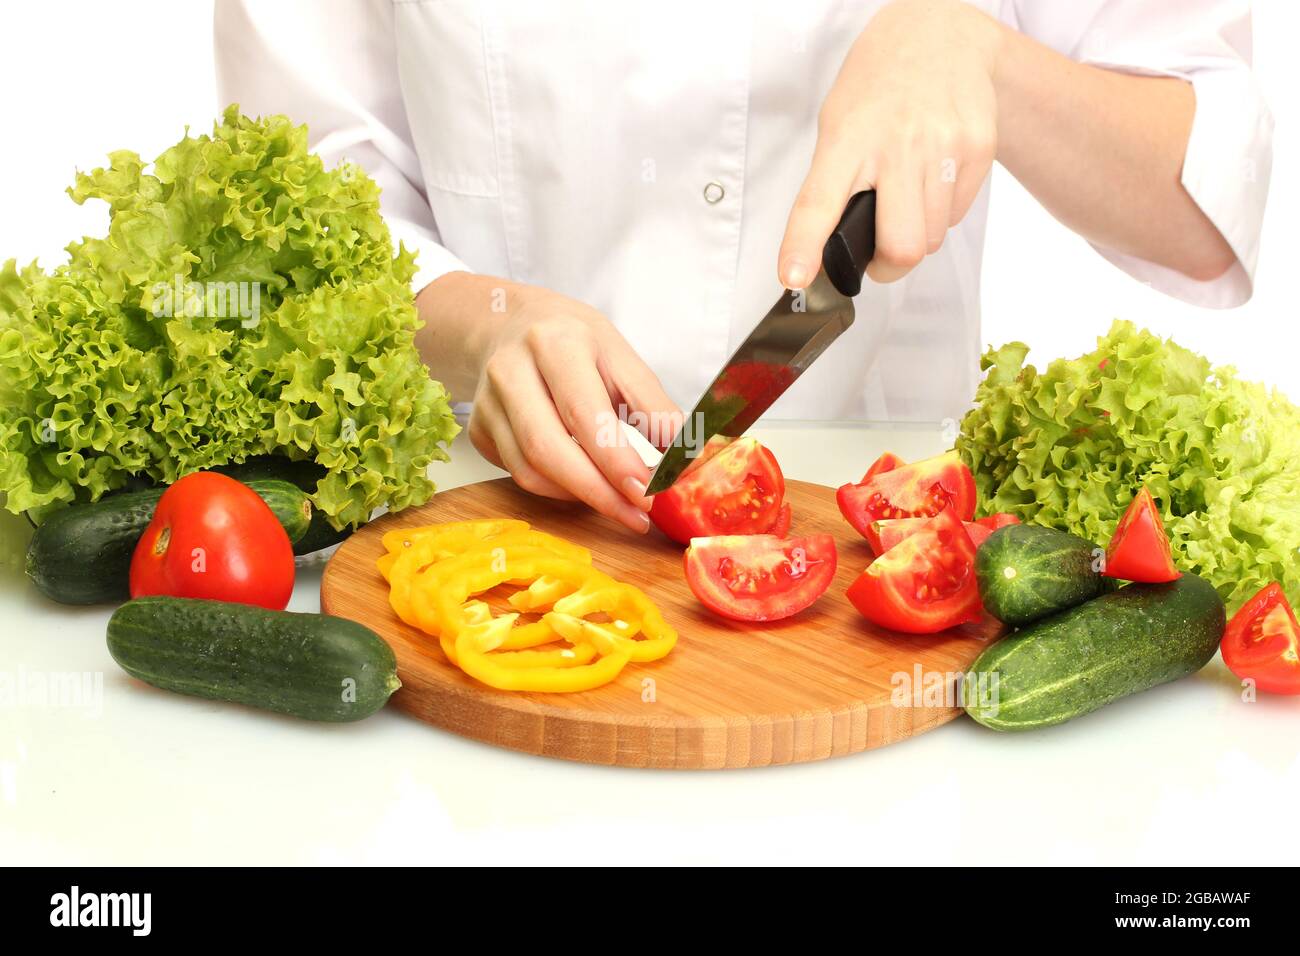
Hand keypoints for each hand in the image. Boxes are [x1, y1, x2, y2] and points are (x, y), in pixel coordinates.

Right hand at [417, 273, 680, 532]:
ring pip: (529, 470)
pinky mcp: (479, 429)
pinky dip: (558, 489)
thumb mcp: (620, 357)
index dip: (616, 461)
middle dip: (598, 493)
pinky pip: (519, 474)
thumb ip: (653, 406)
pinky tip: (585, 484)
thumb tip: (685, 458)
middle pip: (547, 449)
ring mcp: (487, 403)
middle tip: (638, 515)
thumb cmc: (573, 341)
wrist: (508, 323)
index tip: (651, 493)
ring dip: (580, 496)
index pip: (583, 413)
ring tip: (620, 503)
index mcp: (555, 342)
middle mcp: (510, 370)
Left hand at [779, 0, 1001, 287]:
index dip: (803, 246)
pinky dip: (942, 211)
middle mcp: (897, 143)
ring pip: (933, 238)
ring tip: (908, 195)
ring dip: (918, 234)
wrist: (939, 34)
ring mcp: (944, 145)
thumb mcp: (838, 123)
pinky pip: (957, 215)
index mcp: (847, 139)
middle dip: (889, 266)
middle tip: (879, 255)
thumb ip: (833, 183)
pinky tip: (933, 175)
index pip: (818, 203)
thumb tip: (830, 249)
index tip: (793, 276)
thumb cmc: (877, 87)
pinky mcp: (979, 147)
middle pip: (902, 246)